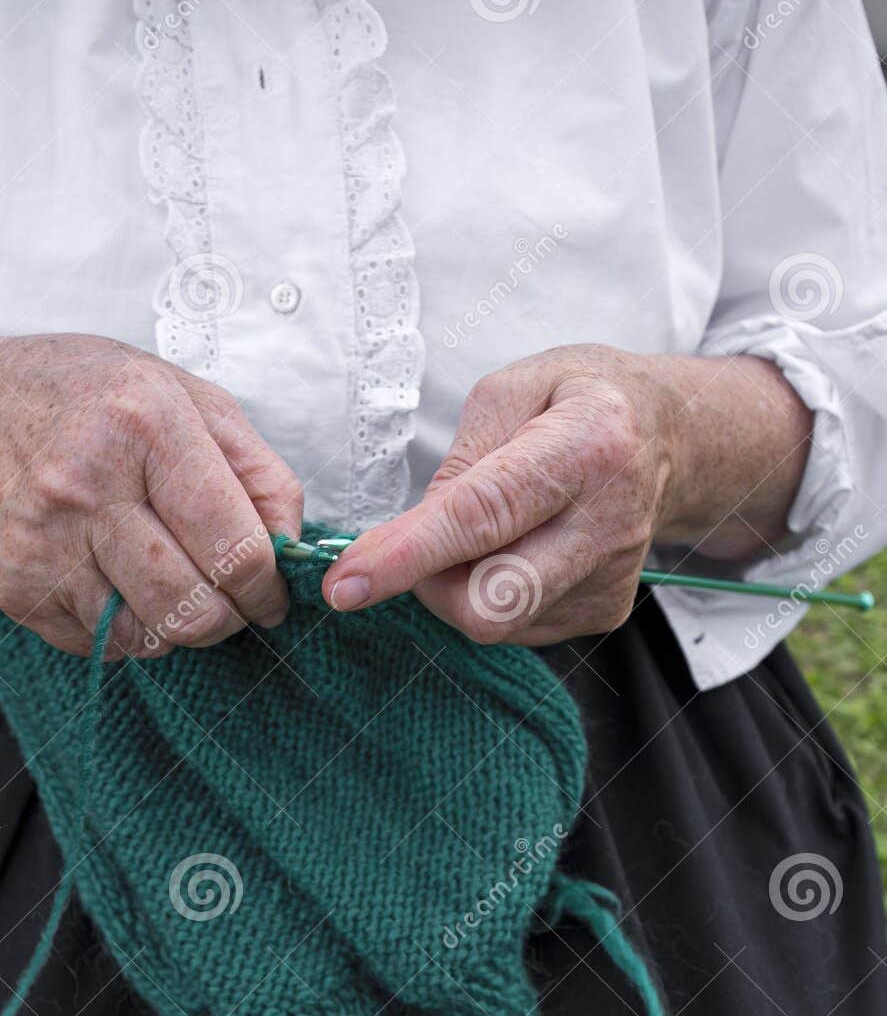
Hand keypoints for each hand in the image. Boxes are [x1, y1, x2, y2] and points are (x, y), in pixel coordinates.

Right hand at [0, 333, 301, 656]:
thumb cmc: (97, 402)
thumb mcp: (194, 401)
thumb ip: (260, 473)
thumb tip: (291, 549)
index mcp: (144, 425)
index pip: (234, 548)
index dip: (267, 588)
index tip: (270, 593)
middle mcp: (86, 483)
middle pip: (192, 607)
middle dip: (228, 617)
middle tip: (229, 598)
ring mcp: (42, 539)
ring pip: (148, 636)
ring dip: (177, 624)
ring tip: (171, 579)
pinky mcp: (13, 584)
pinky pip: (100, 644)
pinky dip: (127, 627)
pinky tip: (116, 578)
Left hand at [321, 344, 810, 645]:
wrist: (668, 437)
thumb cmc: (579, 403)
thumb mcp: (513, 389)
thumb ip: (460, 458)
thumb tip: (416, 534)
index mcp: (588, 446)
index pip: (482, 517)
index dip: (406, 556)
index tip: (345, 585)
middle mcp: (609, 523)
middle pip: (489, 602)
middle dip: (428, 584)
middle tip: (418, 542)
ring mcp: (612, 578)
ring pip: (495, 621)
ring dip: (459, 585)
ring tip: (485, 529)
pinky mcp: (605, 613)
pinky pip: (515, 626)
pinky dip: (491, 593)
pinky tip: (515, 548)